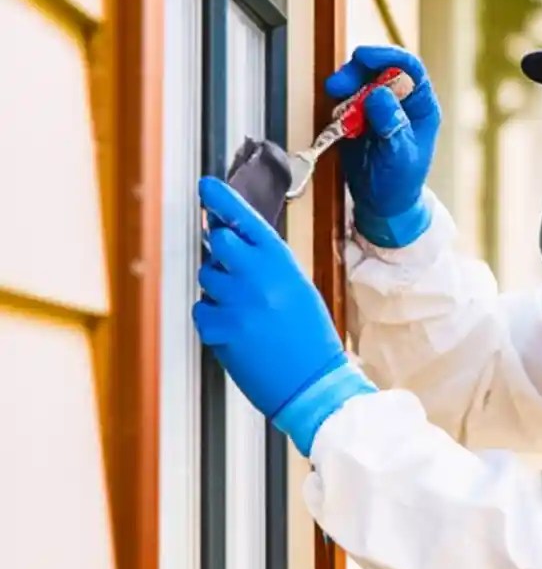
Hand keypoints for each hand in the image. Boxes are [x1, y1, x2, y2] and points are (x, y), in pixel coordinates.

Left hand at [193, 177, 374, 454]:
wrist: (313, 382)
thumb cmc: (310, 339)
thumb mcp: (299, 290)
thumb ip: (269, 267)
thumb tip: (237, 248)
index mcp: (282, 265)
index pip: (247, 221)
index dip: (223, 200)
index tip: (205, 186)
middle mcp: (257, 278)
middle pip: (218, 243)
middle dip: (220, 252)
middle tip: (232, 269)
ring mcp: (236, 303)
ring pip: (206, 279)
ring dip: (218, 290)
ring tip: (245, 312)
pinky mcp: (220, 329)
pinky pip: (201, 311)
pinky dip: (213, 320)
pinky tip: (238, 332)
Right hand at [325, 45, 441, 247]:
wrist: (381, 202)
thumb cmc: (400, 183)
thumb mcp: (400, 158)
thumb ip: (392, 127)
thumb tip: (380, 96)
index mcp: (421, 106)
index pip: (410, 68)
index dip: (388, 56)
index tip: (364, 57)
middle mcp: (401, 100)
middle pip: (379, 68)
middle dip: (357, 70)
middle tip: (339, 84)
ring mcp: (378, 105)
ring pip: (359, 79)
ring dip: (344, 84)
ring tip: (335, 98)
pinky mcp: (357, 114)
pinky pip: (345, 98)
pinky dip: (337, 102)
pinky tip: (336, 117)